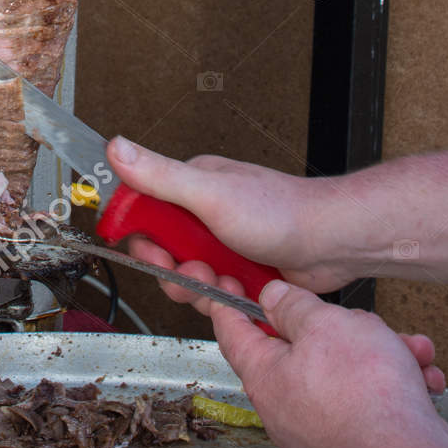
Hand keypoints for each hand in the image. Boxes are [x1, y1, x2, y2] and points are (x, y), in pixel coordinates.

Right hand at [106, 137, 357, 299]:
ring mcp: (223, 244)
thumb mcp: (209, 192)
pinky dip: (227, 299)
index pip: (144, 211)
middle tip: (193, 273)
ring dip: (203, 288)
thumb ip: (159, 175)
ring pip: (190, 277)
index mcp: (191, 187)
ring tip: (224, 282)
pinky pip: (217, 293)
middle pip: (165, 252)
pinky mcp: (242, 271)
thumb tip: (116, 148)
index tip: (149, 253)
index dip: (140, 237)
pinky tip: (243, 292)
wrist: (332, 243)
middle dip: (175, 271)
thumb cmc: (280, 211)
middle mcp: (205, 214)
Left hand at [211, 281, 447, 447]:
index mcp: (265, 376)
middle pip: (298, 348)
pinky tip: (414, 377)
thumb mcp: (324, 324)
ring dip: (372, 352)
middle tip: (355, 320)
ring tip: (401, 350)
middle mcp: (284, 407)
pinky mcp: (349, 439)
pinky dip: (387, 381)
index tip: (227, 287)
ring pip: (339, 370)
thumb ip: (294, 305)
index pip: (233, 333)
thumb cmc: (366, 396)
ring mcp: (316, 427)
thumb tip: (274, 298)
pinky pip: (362, 397)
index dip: (229, 304)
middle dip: (334, 327)